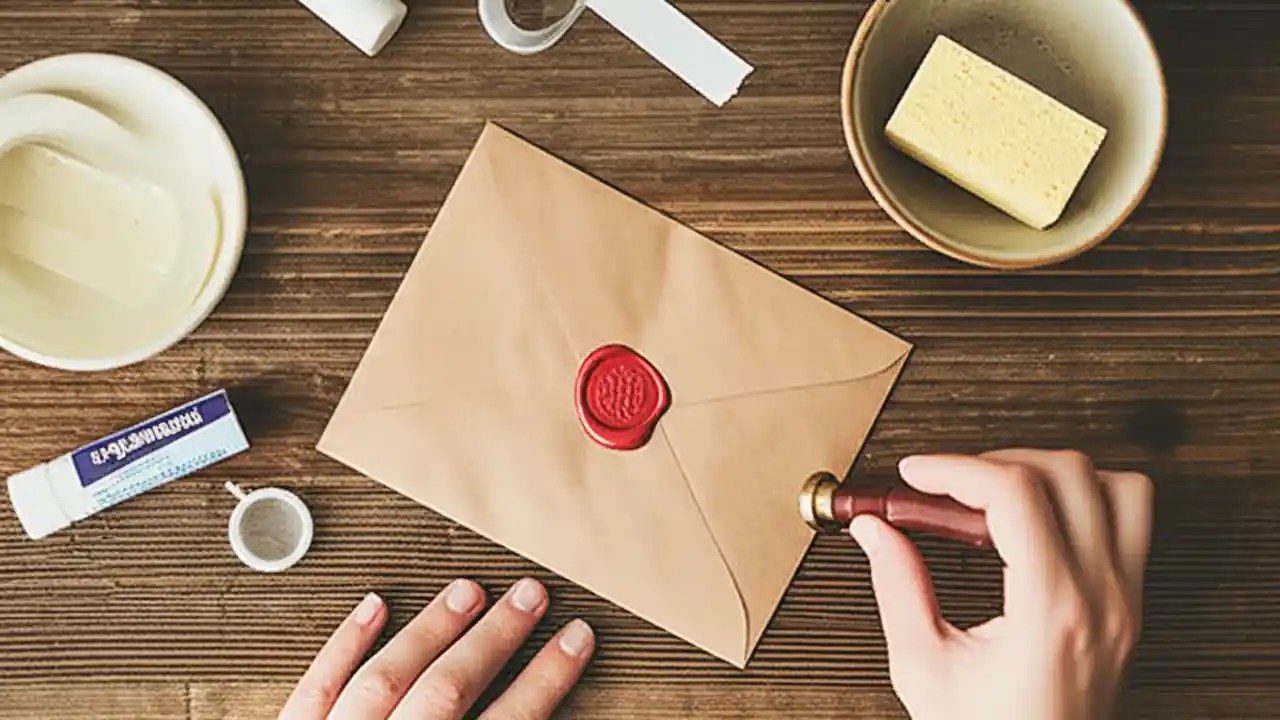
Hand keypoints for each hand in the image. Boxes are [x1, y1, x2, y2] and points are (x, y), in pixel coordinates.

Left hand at [279, 578, 594, 719]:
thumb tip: (534, 712)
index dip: (547, 677)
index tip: (578, 639)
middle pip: (448, 688)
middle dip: (497, 637)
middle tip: (532, 595)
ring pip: (387, 678)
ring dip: (432, 629)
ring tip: (469, 591)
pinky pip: (316, 688)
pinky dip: (344, 645)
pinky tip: (373, 606)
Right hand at [850, 450, 1152, 719]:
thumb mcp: (924, 666)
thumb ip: (898, 588)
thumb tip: (876, 532)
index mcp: (1052, 611)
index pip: (1015, 493)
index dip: (956, 467)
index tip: (918, 472)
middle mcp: (1102, 599)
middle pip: (1067, 473)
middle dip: (995, 461)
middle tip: (949, 485)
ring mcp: (1126, 600)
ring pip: (1115, 485)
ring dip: (1051, 473)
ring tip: (998, 494)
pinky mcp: (1130, 605)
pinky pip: (1132, 518)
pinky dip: (1088, 497)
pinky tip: (1040, 518)